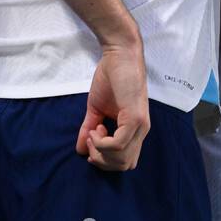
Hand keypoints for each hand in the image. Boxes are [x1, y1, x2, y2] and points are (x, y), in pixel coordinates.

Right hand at [76, 41, 150, 171]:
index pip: (125, 161)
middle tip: (90, 140)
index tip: (91, 142)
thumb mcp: (97, 108)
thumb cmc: (111, 78)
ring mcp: (140, 126)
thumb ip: (90, 128)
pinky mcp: (135, 118)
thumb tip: (80, 149)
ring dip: (101, 151)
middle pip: (124, 165)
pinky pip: (118, 145)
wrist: (120, 55)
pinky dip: (102, 143)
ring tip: (93, 130)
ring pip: (122, 159)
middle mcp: (141, 131)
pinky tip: (96, 127)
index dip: (105, 159)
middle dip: (102, 160)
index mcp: (134, 130)